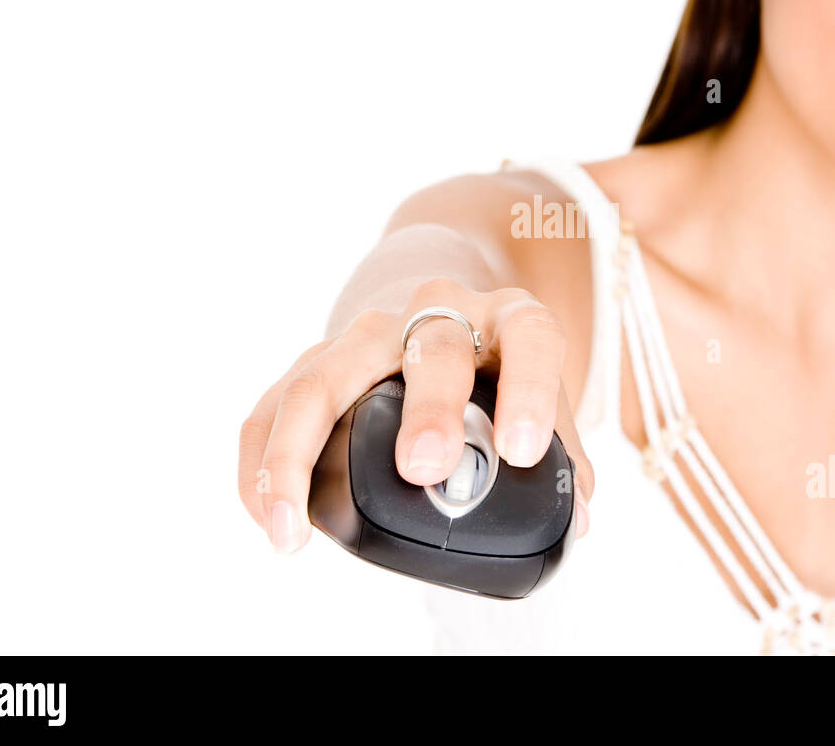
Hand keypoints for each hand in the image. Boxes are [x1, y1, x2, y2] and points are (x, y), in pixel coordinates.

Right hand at [238, 277, 594, 552]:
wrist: (441, 306)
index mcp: (507, 318)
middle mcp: (435, 313)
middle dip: (427, 409)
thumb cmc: (497, 365)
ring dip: (298, 453)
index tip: (522, 451)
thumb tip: (575, 518)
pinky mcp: (316, 359)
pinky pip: (271, 406)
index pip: (531, 339)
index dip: (530, 390)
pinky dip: (260, 464)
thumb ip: (561, 449)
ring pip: (320, 377)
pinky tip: (267, 517)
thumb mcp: (537, 387)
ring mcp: (366, 333)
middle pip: (429, 348)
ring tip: (292, 527)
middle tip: (425, 470)